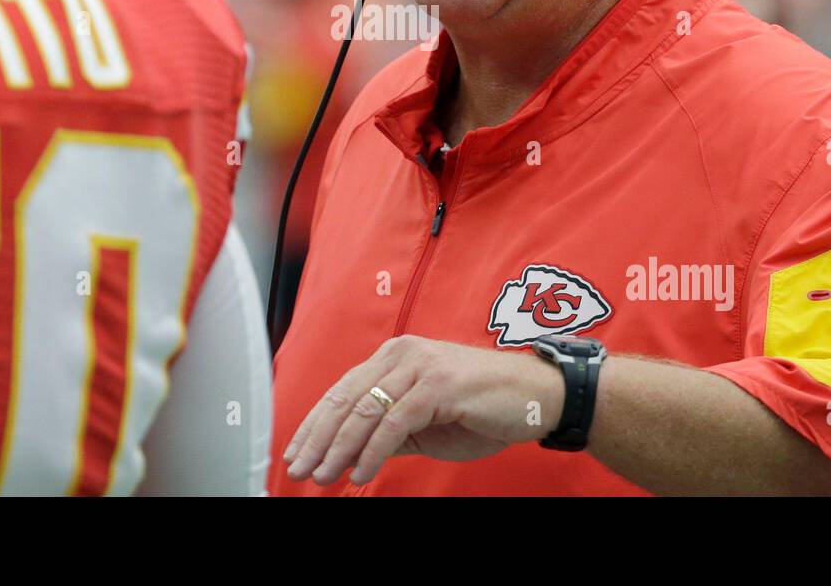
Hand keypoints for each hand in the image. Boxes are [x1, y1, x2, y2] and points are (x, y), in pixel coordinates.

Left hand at [282, 335, 564, 486]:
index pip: (343, 391)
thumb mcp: (426, 421)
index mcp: (395, 357)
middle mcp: (401, 354)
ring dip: (339, 448)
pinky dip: (373, 451)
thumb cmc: (482, 407)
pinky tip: (360, 473)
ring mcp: (419, 367)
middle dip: (318, 438)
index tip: (296, 452)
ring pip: (365, 410)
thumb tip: (351, 454)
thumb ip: (390, 430)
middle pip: (346, 399)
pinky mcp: (437, 385)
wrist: (535, 397)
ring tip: (323, 476)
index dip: (315, 423)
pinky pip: (394, 423)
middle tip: (298, 469)